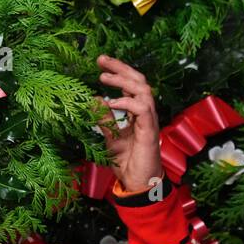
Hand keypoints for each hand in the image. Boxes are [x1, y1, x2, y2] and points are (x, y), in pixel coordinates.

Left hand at [96, 54, 162, 192]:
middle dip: (121, 68)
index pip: (131, 84)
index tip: (100, 63)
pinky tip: (110, 102)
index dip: (118, 71)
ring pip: (143, 90)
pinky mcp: (149, 132)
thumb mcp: (110, 137)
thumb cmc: (128, 162)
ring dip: (122, 81)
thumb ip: (104, 119)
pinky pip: (142, 109)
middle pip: (139, 81)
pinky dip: (126, 103)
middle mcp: (146, 113)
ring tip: (103, 78)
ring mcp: (149, 121)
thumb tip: (94, 99)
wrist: (137, 183)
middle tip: (101, 60)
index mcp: (138, 112)